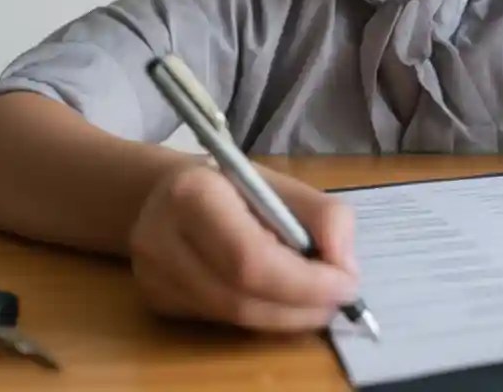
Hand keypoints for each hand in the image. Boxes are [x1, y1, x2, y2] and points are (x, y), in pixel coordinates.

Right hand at [128, 159, 359, 331]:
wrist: (158, 194)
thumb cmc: (228, 184)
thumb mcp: (278, 182)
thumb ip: (322, 215)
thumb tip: (345, 265)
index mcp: (193, 194)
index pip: (251, 259)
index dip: (305, 282)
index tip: (348, 283)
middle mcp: (163, 240)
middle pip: (242, 298)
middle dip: (302, 305)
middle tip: (339, 299)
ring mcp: (154, 278)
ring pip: (234, 318)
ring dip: (288, 317)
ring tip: (318, 302)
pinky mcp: (158, 303)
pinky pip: (222, 321)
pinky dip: (263, 316)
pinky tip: (281, 300)